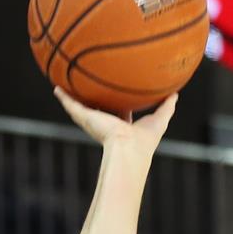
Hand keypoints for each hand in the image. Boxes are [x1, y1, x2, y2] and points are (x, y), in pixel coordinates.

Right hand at [52, 87, 177, 157]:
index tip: (117, 92)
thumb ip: (167, 106)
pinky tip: (56, 87)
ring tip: (64, 84)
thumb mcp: (159, 119)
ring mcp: (94, 121)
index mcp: (122, 126)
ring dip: (73, 97)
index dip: (119, 103)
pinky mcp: (85, 118)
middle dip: (94, 99)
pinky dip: (63, 97)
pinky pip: (71, 105)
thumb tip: (176, 93)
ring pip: (81, 107)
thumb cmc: (145, 141)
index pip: (119, 112)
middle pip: (98, 108)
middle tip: (91, 85)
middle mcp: (106, 123)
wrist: (128, 148)